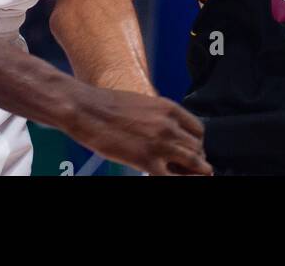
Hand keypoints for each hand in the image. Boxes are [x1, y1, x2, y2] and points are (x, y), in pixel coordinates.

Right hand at [68, 85, 212, 175]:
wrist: (86, 108)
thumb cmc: (108, 105)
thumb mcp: (142, 104)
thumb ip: (158, 118)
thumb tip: (164, 133)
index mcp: (169, 108)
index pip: (198, 131)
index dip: (196, 145)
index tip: (191, 153)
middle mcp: (169, 125)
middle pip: (197, 149)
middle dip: (195, 162)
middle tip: (188, 171)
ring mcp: (160, 143)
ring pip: (193, 164)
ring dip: (193, 174)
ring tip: (186, 178)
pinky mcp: (146, 160)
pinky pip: (172, 178)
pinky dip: (175, 181)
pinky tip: (167, 179)